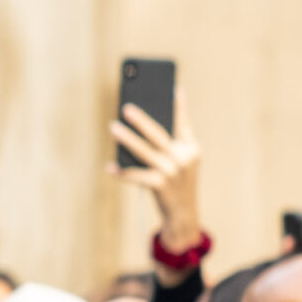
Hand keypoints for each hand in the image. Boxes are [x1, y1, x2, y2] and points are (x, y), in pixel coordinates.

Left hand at [108, 87, 202, 276]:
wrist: (183, 214)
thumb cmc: (177, 181)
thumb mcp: (183, 159)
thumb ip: (175, 136)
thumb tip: (157, 110)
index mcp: (191, 149)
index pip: (183, 123)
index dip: (179, 106)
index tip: (172, 87)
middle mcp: (183, 160)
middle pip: (159, 135)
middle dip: (142, 121)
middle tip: (126, 108)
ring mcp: (172, 174)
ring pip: (145, 153)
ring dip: (128, 140)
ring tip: (113, 128)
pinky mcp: (161, 187)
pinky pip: (137, 176)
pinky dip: (123, 173)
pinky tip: (110, 167)